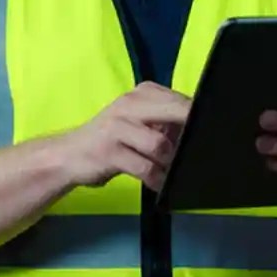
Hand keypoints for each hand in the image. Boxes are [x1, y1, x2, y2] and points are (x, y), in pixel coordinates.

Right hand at [58, 82, 190, 191]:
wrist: (69, 155)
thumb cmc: (112, 140)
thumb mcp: (139, 123)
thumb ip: (167, 122)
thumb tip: (203, 130)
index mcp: (142, 93)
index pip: (181, 100)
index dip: (199, 119)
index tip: (208, 135)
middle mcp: (130, 103)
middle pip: (176, 112)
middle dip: (190, 135)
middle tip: (196, 154)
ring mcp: (117, 126)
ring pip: (160, 144)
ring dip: (169, 163)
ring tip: (169, 171)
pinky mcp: (108, 151)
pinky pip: (145, 167)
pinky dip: (156, 178)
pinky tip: (157, 182)